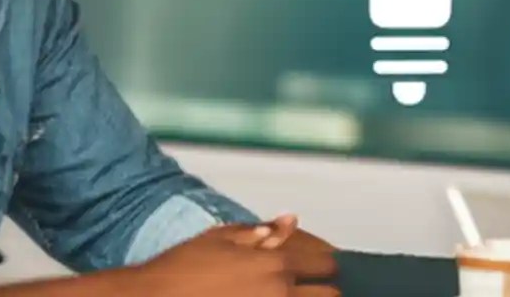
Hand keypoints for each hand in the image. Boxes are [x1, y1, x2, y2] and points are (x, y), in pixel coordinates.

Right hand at [131, 223, 338, 295]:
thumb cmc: (182, 269)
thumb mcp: (221, 239)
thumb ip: (262, 232)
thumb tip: (290, 220)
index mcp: (275, 264)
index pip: (327, 265)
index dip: (324, 267)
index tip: (317, 270)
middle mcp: (279, 294)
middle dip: (322, 292)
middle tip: (307, 290)